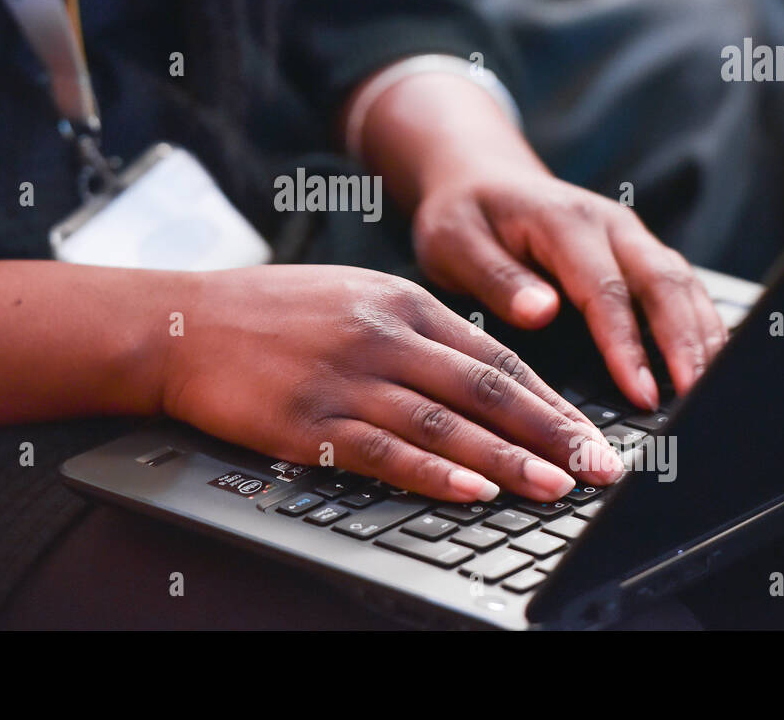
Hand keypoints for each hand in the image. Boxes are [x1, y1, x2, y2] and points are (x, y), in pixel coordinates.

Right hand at [163, 265, 625, 501]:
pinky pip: (388, 451)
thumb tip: (480, 369)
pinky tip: (474, 491)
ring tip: (557, 487)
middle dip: (552, 434)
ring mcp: (348, 378)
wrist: (183, 323)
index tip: (589, 431)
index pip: (497, 356)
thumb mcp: (353, 293)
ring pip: (448, 423)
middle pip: (487, 389)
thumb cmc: (269, 311)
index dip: (550, 400)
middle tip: (600, 466)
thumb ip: (415, 327)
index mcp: (401, 301)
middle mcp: (384, 335)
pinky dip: (437, 473)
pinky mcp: (312, 421)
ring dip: (510, 460)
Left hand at [412, 163, 727, 409]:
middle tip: (700, 400)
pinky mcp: (638, 252)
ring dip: (704, 336)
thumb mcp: (454, 244)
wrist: (478, 177)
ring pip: (683, 284)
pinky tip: (710, 364)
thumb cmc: (462, 216)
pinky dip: (700, 324)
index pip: (605, 289)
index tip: (642, 394)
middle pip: (664, 283)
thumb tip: (542, 314)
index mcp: (563, 221)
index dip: (627, 345)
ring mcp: (630, 236)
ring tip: (716, 391)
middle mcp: (609, 223)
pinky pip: (681, 287)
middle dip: (686, 344)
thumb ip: (497, 279)